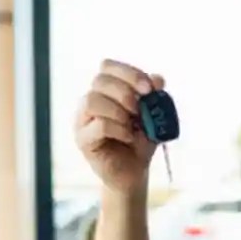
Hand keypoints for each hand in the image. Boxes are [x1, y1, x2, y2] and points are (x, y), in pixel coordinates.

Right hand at [74, 59, 166, 194]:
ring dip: (118, 110)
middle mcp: (90, 101)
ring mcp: (83, 120)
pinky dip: (118, 128)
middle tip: (140, 109)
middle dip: (125, 91)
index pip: (107, 67)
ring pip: (92, 100)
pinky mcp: (83, 140)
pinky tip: (128, 136)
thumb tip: (157, 78)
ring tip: (132, 124)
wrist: (134, 172)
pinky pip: (98, 125)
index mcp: (105, 91)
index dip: (129, 73)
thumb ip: (155, 97)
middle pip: (99, 80)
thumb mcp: (154, 116)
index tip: (149, 89)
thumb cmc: (140, 141)